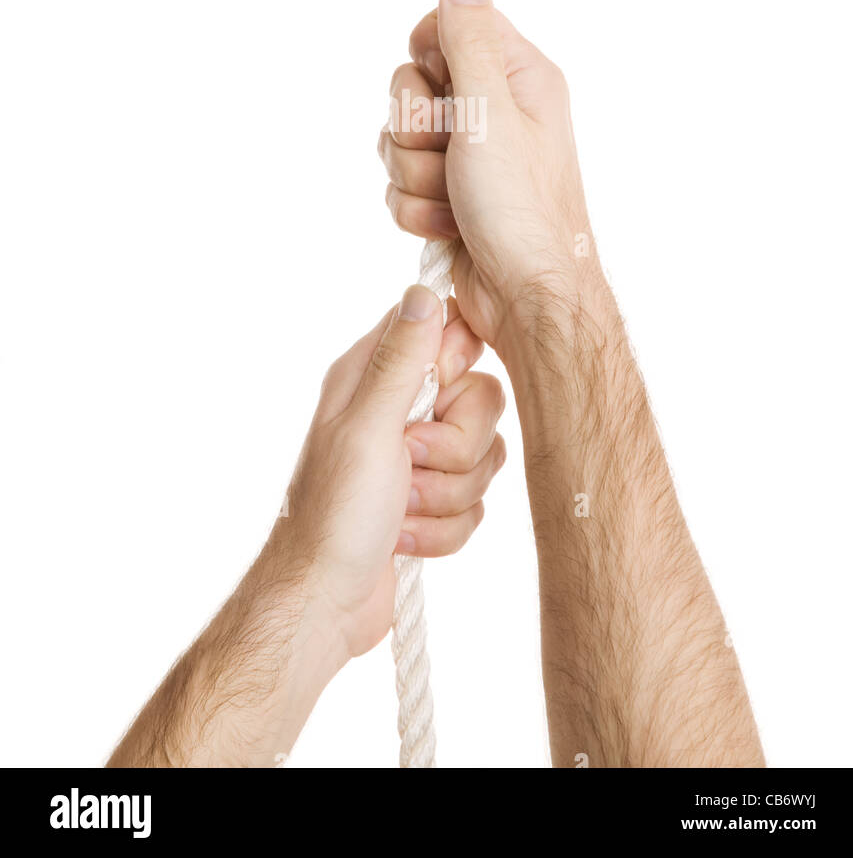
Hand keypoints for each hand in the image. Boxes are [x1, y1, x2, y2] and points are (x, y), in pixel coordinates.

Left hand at [276, 284, 504, 662]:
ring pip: (484, 455)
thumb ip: (401, 360)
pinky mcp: (432, 501)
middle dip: (457, 447)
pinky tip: (405, 538)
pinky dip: (445, 528)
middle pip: (482, 398)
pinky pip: (476, 501)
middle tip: (409, 465)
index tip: (439, 397)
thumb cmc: (334, 516)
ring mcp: (416, 458)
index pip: (448, 332)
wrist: (324, 604)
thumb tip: (424, 290)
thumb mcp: (368, 428)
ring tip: (400, 509)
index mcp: (374, 376)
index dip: (459, 365)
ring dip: (447, 495)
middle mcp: (398, 409)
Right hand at [379, 0, 600, 351]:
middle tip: (453, 156)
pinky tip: (448, 226)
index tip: (444, 92)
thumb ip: (472, 44)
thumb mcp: (493, 114)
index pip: (445, 28)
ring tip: (454, 201)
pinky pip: (398, 182)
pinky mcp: (447, 193)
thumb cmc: (522, 210)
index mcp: (517, 76)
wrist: (525, 298)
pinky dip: (414, 208)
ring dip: (415, 176)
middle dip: (417, 130)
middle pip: (410, 85)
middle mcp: (493, 110)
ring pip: (396, 139)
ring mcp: (468, 155)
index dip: (428, 60)